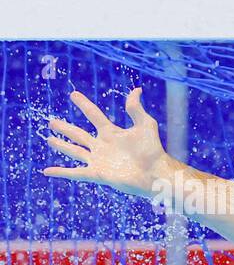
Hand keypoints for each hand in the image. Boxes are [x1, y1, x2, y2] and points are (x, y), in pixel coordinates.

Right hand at [43, 88, 176, 197]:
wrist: (155, 173)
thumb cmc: (153, 150)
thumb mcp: (145, 125)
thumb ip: (136, 109)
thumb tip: (136, 89)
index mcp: (111, 133)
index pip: (94, 115)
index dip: (84, 105)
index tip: (73, 94)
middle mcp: (102, 146)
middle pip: (79, 134)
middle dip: (65, 128)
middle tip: (51, 121)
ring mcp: (98, 160)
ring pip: (74, 151)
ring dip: (61, 145)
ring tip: (49, 140)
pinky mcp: (97, 174)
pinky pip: (75, 173)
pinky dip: (60, 172)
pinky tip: (47, 171)